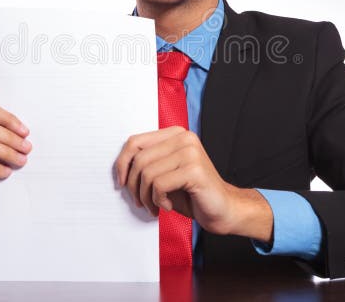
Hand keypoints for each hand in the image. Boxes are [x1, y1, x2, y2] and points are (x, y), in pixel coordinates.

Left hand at [114, 127, 272, 241]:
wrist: (223, 209)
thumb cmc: (192, 193)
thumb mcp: (165, 173)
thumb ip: (148, 163)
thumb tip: (120, 167)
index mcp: (175, 134)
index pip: (135, 142)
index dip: (122, 163)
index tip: (121, 182)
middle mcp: (184, 138)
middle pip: (139, 159)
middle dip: (134, 186)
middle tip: (140, 202)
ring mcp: (190, 152)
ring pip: (147, 174)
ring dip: (146, 197)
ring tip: (154, 206)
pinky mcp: (194, 170)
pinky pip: (159, 185)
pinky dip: (158, 200)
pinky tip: (167, 206)